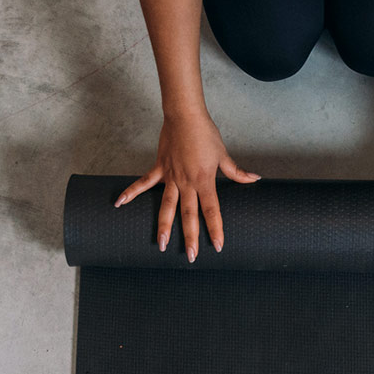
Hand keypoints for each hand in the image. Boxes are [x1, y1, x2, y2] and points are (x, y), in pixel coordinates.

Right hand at [113, 109, 259, 260]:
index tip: (218, 245)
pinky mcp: (159, 168)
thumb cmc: (205, 134)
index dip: (215, 228)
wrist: (185, 116)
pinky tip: (120, 204)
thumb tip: (254, 179)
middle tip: (190, 257)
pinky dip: (131, 193)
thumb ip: (236, 172)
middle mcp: (187, 182)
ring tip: (161, 244)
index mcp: (204, 180)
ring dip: (163, 226)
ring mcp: (171, 176)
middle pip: (188, 214)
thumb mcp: (223, 154)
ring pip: (166, 206)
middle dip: (190, 236)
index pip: (211, 209)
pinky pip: (144, 183)